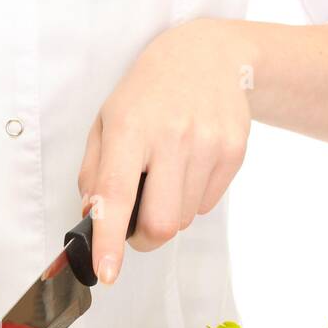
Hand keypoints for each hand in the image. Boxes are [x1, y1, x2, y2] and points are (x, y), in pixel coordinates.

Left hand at [78, 18, 252, 283]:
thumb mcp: (107, 121)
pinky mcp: (234, 151)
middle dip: (144, 237)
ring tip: (166, 175)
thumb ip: (94, 172)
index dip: (110, 240)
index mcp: (130, 128)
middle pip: (161, 224)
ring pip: (184, 219)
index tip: (108, 272)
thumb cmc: (148, 94)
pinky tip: (188, 165)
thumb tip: (93, 216)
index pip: (117, 194)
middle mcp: (171, 136)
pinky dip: (192, 198)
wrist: (208, 56)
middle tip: (136, 222)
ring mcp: (208, 143)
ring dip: (169, 212)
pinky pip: (207, 204)